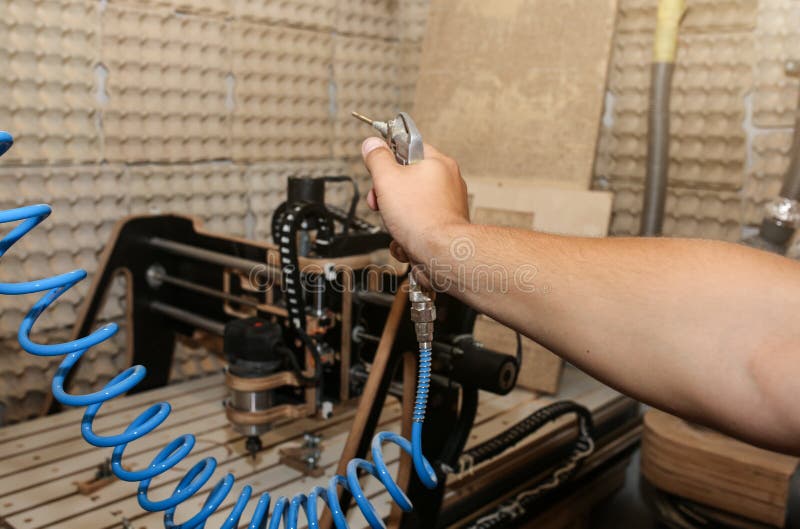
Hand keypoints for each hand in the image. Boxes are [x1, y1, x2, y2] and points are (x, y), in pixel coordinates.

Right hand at [361, 137, 469, 263]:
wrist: (441, 253)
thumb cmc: (421, 217)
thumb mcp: (387, 179)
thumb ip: (377, 158)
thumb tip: (372, 144)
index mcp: (437, 163)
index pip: (408, 147)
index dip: (388, 159)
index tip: (379, 168)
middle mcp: (447, 182)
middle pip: (406, 180)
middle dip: (387, 195)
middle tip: (381, 202)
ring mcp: (446, 206)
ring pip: (409, 206)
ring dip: (395, 218)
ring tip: (396, 224)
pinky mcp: (443, 228)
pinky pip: (417, 226)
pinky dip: (406, 235)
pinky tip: (406, 240)